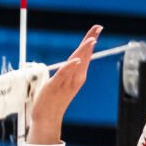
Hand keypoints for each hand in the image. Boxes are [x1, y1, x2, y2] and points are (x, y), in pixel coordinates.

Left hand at [28, 25, 101, 143]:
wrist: (47, 118)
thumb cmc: (54, 99)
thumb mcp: (64, 81)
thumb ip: (69, 70)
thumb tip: (75, 59)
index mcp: (77, 75)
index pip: (85, 54)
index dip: (90, 40)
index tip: (97, 28)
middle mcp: (75, 78)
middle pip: (84, 56)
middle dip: (90, 41)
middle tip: (98, 28)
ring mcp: (66, 83)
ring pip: (77, 63)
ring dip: (84, 51)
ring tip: (91, 40)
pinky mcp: (54, 86)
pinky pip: (63, 75)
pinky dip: (70, 67)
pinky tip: (76, 60)